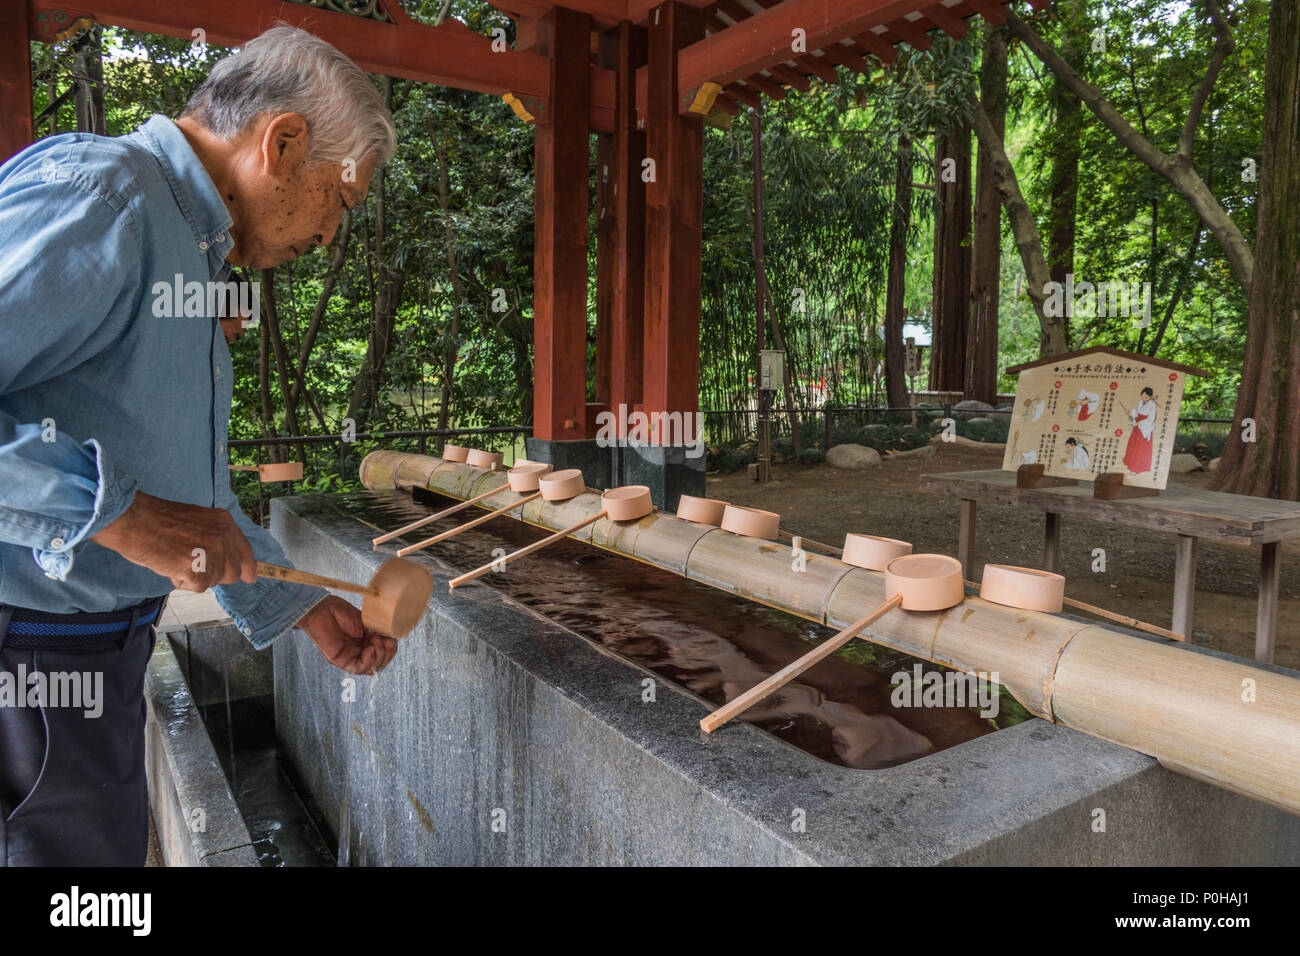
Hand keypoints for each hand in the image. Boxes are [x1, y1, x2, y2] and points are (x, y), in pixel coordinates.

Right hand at [91, 490, 255, 590]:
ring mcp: (212, 554)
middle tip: (190, 563)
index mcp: (223, 522)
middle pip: (232, 572)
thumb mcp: (196, 521)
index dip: (247, 566)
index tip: (250, 576)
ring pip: (213, 580)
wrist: (135, 520)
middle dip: (214, 573)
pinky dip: (183, 582)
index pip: (244, 550)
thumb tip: (226, 560)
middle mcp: (223, 537)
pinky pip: (198, 587)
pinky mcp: (199, 570)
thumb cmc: (157, 521)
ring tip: (176, 559)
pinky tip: (170, 566)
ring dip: (195, 576)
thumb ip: (213, 537)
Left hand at [298, 596, 397, 675]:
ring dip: (378, 658)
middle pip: (380, 663)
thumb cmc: (340, 612)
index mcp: (368, 641)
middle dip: (386, 654)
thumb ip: (378, 631)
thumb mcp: (366, 621)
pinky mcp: (342, 661)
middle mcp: (361, 651)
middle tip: (384, 642)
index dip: (391, 649)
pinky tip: (369, 650)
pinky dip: (367, 662)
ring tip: (375, 644)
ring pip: (371, 669)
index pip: (385, 653)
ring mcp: (352, 657)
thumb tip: (391, 638)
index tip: (392, 639)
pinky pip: (357, 669)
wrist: (322, 610)